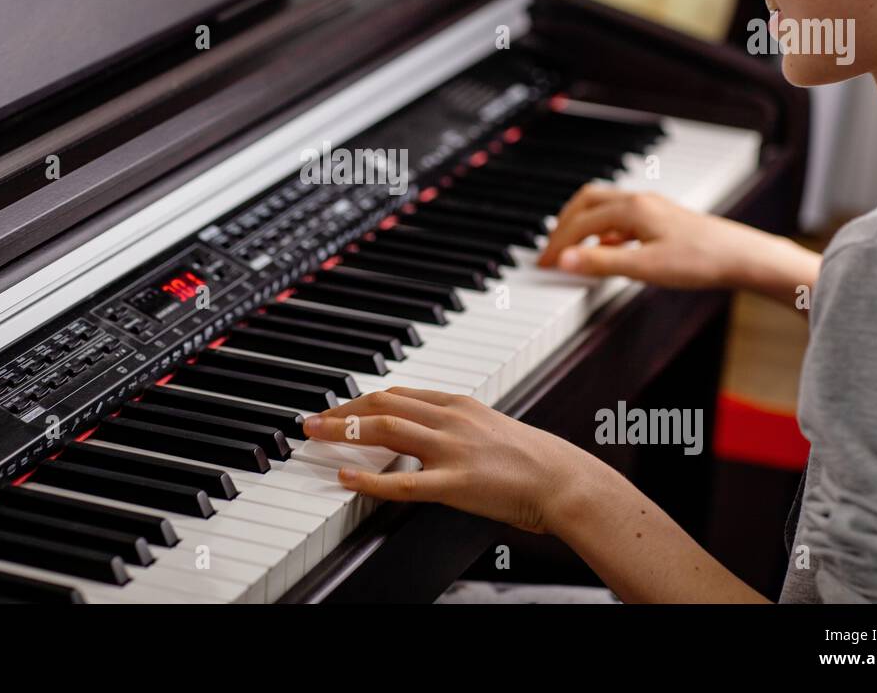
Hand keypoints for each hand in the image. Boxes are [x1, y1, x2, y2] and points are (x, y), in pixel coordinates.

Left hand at [301, 386, 585, 533]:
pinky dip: (369, 478)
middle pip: (383, 403)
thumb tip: (422, 432)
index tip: (337, 408)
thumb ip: (454, 425)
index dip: (360, 400)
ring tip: (316, 436)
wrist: (564, 480)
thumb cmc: (530, 459)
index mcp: (457, 403)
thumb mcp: (488, 427)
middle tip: (312, 420)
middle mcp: (451, 418)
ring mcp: (452, 449)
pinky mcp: (456, 482)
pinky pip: (403, 481)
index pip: (397, 393)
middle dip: (342, 409)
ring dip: (344, 431)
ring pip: (386, 430)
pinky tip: (346, 478)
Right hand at [537, 184, 818, 303]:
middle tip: (549, 250)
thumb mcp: (644, 267)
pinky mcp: (661, 218)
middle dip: (562, 225)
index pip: (578, 223)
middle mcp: (637, 201)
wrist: (741, 257)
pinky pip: (620, 217)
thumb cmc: (700, 260)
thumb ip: (601, 263)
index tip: (542, 264)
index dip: (556, 245)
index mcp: (629, 208)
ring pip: (602, 207)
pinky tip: (607, 250)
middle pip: (585, 202)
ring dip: (581, 225)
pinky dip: (602, 231)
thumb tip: (563, 260)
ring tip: (571, 249)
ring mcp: (650, 208)